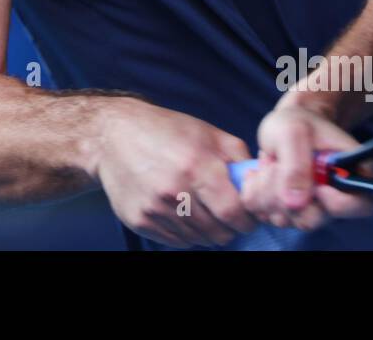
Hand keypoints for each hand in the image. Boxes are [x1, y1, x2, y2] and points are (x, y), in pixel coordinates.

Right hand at [95, 99, 260, 247]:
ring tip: (201, 210)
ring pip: (198, 240)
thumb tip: (259, 183)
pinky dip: (185, 233)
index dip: (247, 218)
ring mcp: (155, 209)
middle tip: (225, 214)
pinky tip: (182, 213)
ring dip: (206, 231)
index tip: (246, 215)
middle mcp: (175, 191)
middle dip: (228, 227)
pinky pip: (175, 242)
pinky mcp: (140, 220)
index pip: (235, 213)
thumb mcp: (207, 132)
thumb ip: (238, 158)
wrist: (113, 136)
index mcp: (197, 167)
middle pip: (218, 232)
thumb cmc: (165, 130)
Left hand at [238, 101, 372, 230]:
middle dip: (285, 192)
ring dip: (267, 190)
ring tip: (270, 163)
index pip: (362, 206)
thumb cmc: (297, 122)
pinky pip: (265, 216)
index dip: (336, 203)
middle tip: (277, 164)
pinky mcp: (288, 213)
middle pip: (311, 219)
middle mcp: (335, 199)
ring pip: (285, 219)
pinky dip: (256, 194)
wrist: (284, 126)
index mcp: (354, 174)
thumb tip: (295, 204)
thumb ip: (296, 164)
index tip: (317, 185)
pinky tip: (260, 173)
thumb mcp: (294, 131)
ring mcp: (311, 209)